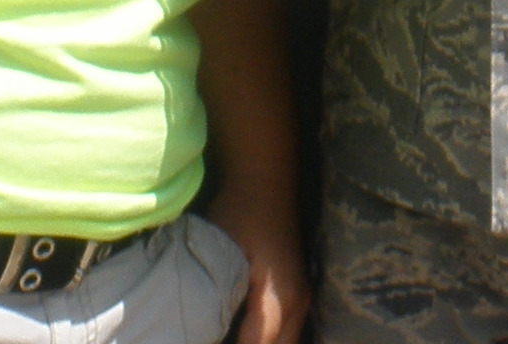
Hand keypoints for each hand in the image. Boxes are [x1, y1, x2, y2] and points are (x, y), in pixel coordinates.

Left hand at [201, 186, 309, 343]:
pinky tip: (243, 330)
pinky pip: (286, 331)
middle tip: (218, 337)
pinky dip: (268, 338)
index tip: (208, 340)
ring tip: (229, 334)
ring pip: (286, 342)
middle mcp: (298, 304)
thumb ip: (217, 300)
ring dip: (262, 342)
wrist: (266, 181)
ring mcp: (302, 298)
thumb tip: (204, 331)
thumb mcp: (223, 256)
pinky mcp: (299, 292)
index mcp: (279, 298)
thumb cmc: (239, 214)